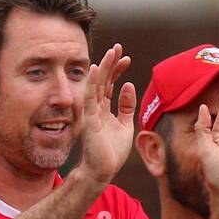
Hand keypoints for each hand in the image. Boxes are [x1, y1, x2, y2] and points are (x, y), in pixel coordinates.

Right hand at [77, 44, 135, 183]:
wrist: (102, 171)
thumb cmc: (112, 152)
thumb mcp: (125, 125)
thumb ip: (126, 106)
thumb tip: (128, 85)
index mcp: (105, 108)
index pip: (111, 84)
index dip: (118, 70)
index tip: (127, 58)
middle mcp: (97, 107)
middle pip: (104, 80)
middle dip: (111, 63)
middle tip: (118, 47)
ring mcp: (92, 112)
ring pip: (97, 85)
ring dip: (104, 67)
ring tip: (112, 51)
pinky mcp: (89, 119)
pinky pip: (90, 97)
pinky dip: (92, 83)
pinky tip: (95, 69)